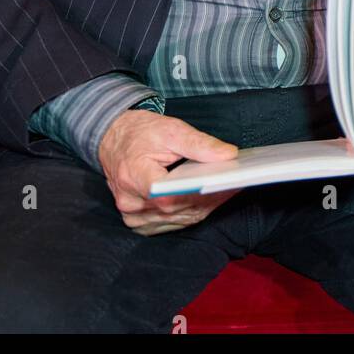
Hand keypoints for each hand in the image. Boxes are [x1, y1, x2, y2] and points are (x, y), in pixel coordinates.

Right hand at [99, 111, 240, 235]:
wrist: (114, 139)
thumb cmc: (141, 133)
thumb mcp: (171, 129)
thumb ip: (200, 144)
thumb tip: (229, 155)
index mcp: (133, 175)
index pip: (167, 194)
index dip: (199, 192)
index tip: (226, 183)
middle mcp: (130, 202)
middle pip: (177, 209)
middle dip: (211, 197)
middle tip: (239, 182)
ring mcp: (133, 216)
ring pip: (179, 219)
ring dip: (206, 206)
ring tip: (230, 189)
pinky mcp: (139, 222)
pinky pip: (173, 223)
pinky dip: (193, 212)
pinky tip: (211, 199)